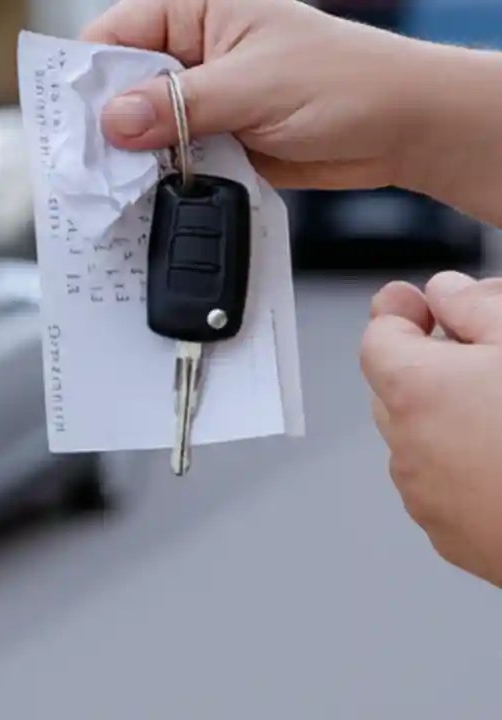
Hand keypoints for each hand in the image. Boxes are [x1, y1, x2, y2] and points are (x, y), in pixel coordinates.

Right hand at [81, 0, 439, 190]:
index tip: (74, 121)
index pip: (117, 34)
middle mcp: (193, 49)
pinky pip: (166, 157)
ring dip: (131, 156)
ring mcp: (201, 96)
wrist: (402, 129)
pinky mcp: (212, 138)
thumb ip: (179, 104)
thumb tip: (115, 121)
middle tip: (89, 161)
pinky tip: (144, 194)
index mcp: (198, 10)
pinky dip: (155, 178)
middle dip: (106, 123)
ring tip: (114, 185)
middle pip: (120, 84)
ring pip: (139, 126)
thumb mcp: (253, 86)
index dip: (90, 77)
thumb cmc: (350, 82)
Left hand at [361, 272, 501, 586]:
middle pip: (393, 391)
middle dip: (425, 367)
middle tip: (477, 354)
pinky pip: (442, 488)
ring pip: (418, 443)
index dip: (400, 314)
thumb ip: (477, 306)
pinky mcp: (452, 539)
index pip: (378, 339)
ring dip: (447, 420)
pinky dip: (464, 468)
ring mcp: (426, 499)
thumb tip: (445, 293)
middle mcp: (405, 448)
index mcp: (415, 391)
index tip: (418, 302)